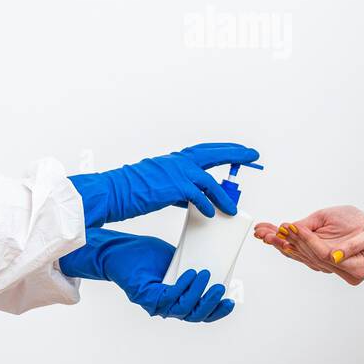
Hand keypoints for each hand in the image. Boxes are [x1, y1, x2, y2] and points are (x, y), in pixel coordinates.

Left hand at [59, 227, 233, 321]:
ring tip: (204, 274)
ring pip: (183, 309)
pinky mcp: (144, 296)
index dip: (217, 312)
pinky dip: (181, 287)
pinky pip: (167, 298)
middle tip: (220, 288)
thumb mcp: (178, 261)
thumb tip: (216, 264)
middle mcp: (167, 307)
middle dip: (211, 304)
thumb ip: (193, 268)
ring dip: (197, 293)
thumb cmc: (148, 256)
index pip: (201, 314)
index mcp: (177, 300)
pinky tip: (189, 273)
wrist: (121, 249)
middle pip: (195, 316)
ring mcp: (155, 304)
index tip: (231, 301)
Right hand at [69, 142, 259, 227]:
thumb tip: (192, 198)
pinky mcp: (173, 186)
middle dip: (234, 153)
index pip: (203, 151)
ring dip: (223, 194)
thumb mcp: (157, 185)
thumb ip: (176, 188)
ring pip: (208, 179)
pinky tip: (213, 214)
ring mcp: (175, 172)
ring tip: (233, 207)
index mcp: (173, 160)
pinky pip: (197, 195)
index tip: (239, 151)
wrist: (111, 193)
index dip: (223, 150)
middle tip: (252, 155)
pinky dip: (207, 204)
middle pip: (212, 153)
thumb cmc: (130, 191)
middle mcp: (176, 161)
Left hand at [254, 206, 363, 284]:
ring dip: (284, 245)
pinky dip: (293, 247)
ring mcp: (337, 270)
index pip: (323, 253)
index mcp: (354, 267)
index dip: (306, 239)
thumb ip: (351, 245)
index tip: (290, 225)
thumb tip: (334, 256)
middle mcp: (344, 272)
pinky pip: (309, 256)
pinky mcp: (332, 263)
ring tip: (265, 234)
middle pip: (310, 257)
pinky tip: (278, 240)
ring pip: (306, 258)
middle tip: (265, 231)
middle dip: (286, 241)